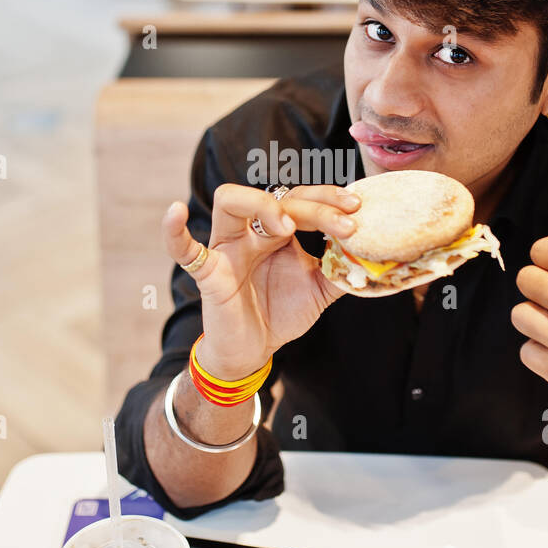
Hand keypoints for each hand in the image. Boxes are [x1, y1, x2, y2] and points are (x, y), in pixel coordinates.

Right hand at [164, 184, 360, 379]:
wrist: (252, 351)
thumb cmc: (280, 312)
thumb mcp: (320, 290)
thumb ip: (342, 270)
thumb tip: (373, 254)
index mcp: (276, 230)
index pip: (301, 198)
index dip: (328, 199)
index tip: (358, 207)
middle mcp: (251, 230)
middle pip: (277, 196)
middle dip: (314, 207)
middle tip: (346, 224)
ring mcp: (227, 247)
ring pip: (230, 201)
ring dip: (261, 204)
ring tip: (288, 227)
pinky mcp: (209, 273)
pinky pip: (185, 249)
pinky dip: (174, 231)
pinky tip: (174, 212)